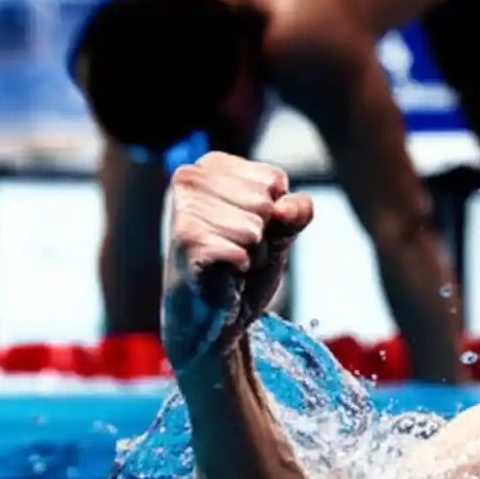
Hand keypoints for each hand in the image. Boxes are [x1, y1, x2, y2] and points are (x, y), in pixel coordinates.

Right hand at [162, 152, 313, 371]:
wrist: (215, 313)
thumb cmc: (243, 263)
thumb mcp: (281, 230)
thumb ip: (295, 211)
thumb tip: (284, 208)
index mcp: (212, 165)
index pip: (273, 180)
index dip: (275, 212)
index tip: (250, 228)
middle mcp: (190, 178)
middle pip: (264, 202)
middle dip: (263, 233)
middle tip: (239, 248)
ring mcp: (184, 208)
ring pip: (253, 226)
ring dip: (252, 252)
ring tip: (231, 260)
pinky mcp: (184, 240)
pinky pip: (240, 248)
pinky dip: (241, 266)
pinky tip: (224, 272)